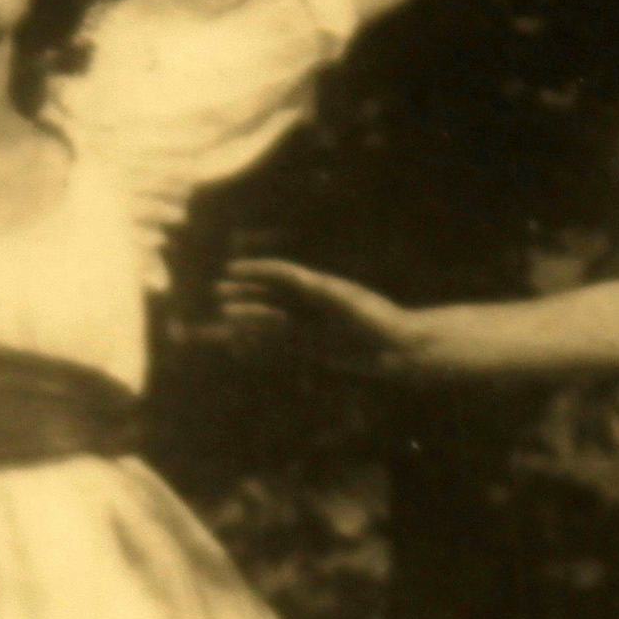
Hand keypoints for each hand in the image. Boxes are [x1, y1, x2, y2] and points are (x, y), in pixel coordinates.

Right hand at [221, 257, 434, 373]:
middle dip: (246, 293)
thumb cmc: (377, 319)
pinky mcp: (316, 348)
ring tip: (225, 319)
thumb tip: (298, 279)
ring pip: (273, 321)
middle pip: (272, 295)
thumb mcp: (349, 302)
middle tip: (220, 293)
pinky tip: (245, 344)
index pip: (281, 274)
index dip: (256, 270)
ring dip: (249, 319)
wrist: (398, 348)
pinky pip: (282, 345)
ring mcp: (313, 326)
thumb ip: (323, 291)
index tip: (231, 270)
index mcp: (320, 286)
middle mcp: (313, 303)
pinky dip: (263, 344)